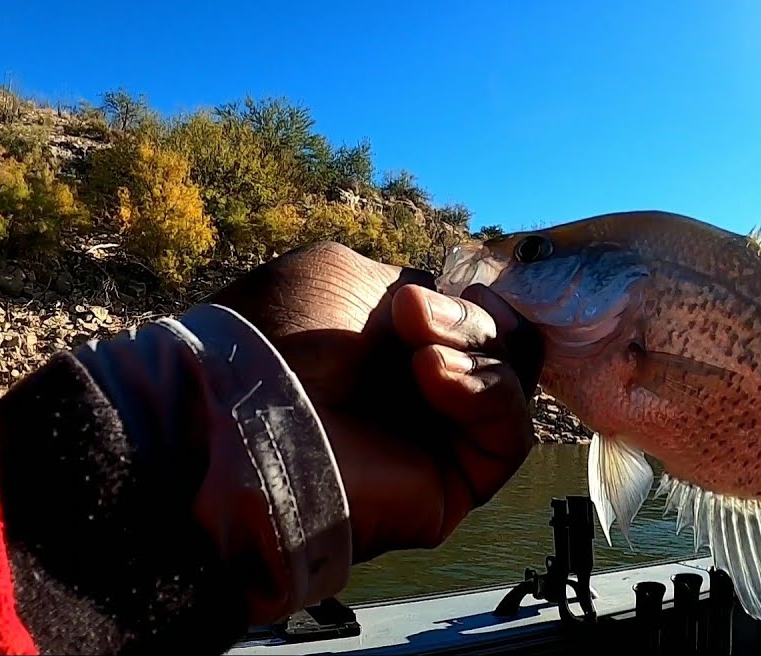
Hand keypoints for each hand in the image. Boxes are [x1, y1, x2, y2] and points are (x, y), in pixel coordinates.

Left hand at [208, 241, 542, 562]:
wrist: (247, 413)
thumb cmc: (277, 337)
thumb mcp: (342, 274)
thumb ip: (412, 282)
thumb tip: (450, 308)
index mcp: (391, 347)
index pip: (472, 321)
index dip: (480, 300)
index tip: (466, 285)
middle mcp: (418, 396)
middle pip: (503, 348)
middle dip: (475, 320)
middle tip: (418, 317)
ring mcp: (438, 443)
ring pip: (513, 387)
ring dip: (478, 350)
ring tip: (422, 347)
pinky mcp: (453, 486)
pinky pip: (510, 439)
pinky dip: (486, 395)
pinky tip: (433, 376)